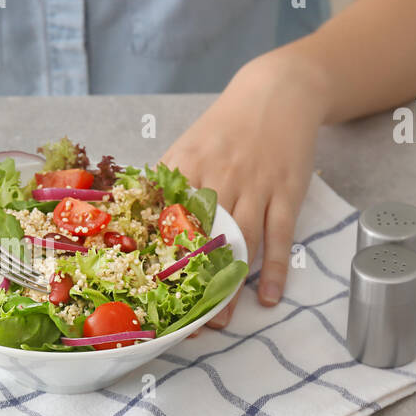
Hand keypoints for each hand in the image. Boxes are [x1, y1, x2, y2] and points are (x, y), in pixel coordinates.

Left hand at [160, 52, 328, 327]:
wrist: (277, 94)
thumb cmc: (225, 126)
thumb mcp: (187, 145)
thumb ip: (163, 183)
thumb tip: (129, 218)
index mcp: (187, 167)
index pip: (166, 221)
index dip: (156, 258)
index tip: (144, 292)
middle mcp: (221, 178)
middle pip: (204, 242)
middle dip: (193, 285)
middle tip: (185, 321)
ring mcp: (256, 186)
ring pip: (242, 244)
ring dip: (231, 286)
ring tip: (221, 321)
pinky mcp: (287, 191)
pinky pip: (280, 236)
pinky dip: (275, 269)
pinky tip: (268, 297)